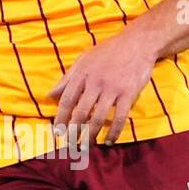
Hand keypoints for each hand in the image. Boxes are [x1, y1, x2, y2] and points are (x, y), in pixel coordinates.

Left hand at [48, 26, 156, 145]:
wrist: (137, 43)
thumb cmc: (108, 52)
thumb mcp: (84, 60)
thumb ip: (67, 78)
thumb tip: (51, 95)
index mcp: (82, 74)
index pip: (67, 100)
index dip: (61, 118)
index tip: (57, 132)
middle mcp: (96, 82)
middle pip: (81, 113)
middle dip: (74, 132)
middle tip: (71, 145)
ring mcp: (112, 89)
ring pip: (98, 118)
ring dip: (91, 136)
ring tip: (86, 146)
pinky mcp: (128, 94)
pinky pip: (120, 118)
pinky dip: (114, 132)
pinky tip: (108, 141)